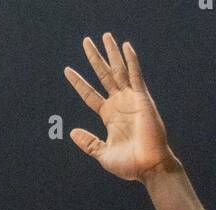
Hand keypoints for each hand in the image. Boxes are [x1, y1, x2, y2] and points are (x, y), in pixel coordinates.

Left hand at [65, 35, 173, 181]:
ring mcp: (131, 99)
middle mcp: (119, 104)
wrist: (149, 167)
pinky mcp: (142, 98)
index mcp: (109, 116)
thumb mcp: (103, 154)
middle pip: (103, 75)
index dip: (78, 82)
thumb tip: (72, 132)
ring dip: (112, 53)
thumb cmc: (129, 165)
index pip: (90, 94)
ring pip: (119, 70)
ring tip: (105, 36)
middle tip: (85, 41)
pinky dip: (131, 61)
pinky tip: (126, 47)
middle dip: (95, 58)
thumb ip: (89, 143)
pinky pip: (135, 76)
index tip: (67, 70)